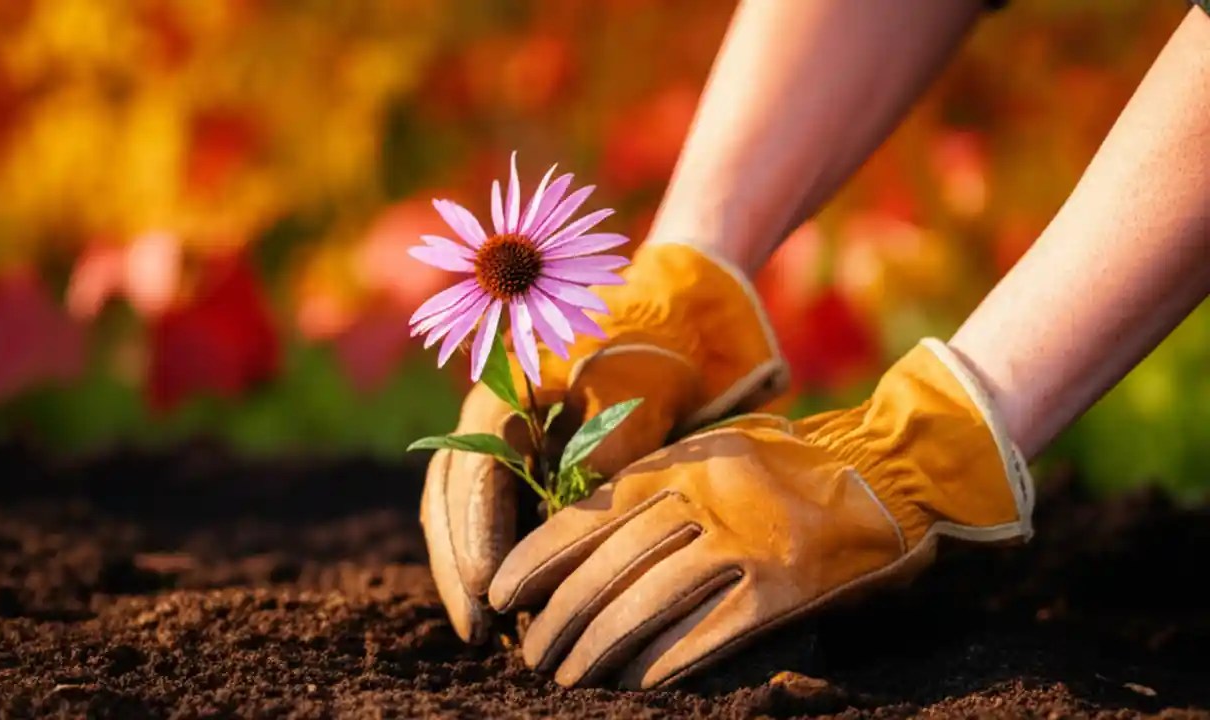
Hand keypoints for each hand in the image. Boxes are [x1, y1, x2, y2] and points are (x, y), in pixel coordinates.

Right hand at [422, 241, 788, 642]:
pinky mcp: (509, 466)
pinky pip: (481, 515)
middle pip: (449, 499)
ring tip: (482, 631)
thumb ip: (604, 449)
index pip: (473, 472)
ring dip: (463, 570)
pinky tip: (500, 603)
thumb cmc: (650, 356)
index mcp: (502, 392)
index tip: (488, 590)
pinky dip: (484, 557)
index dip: (475, 533)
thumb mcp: (636, 394)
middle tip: (477, 629)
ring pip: (455, 511)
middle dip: (458, 568)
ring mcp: (491, 444)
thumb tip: (571, 523)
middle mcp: (483, 420)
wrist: (663, 326)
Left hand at [488, 339, 1034, 687]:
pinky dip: (668, 661)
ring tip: (566, 677)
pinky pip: (712, 632)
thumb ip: (653, 483)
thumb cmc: (786, 465)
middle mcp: (706, 495)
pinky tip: (638, 684)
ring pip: (649, 602)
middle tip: (529, 653)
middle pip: (608, 565)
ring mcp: (749, 540)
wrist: (889, 468)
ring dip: (599, 648)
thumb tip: (577, 542)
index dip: (535, 558)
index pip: (587, 513)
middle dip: (559, 616)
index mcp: (681, 459)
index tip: (501, 592)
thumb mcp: (711, 450)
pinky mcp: (787, 586)